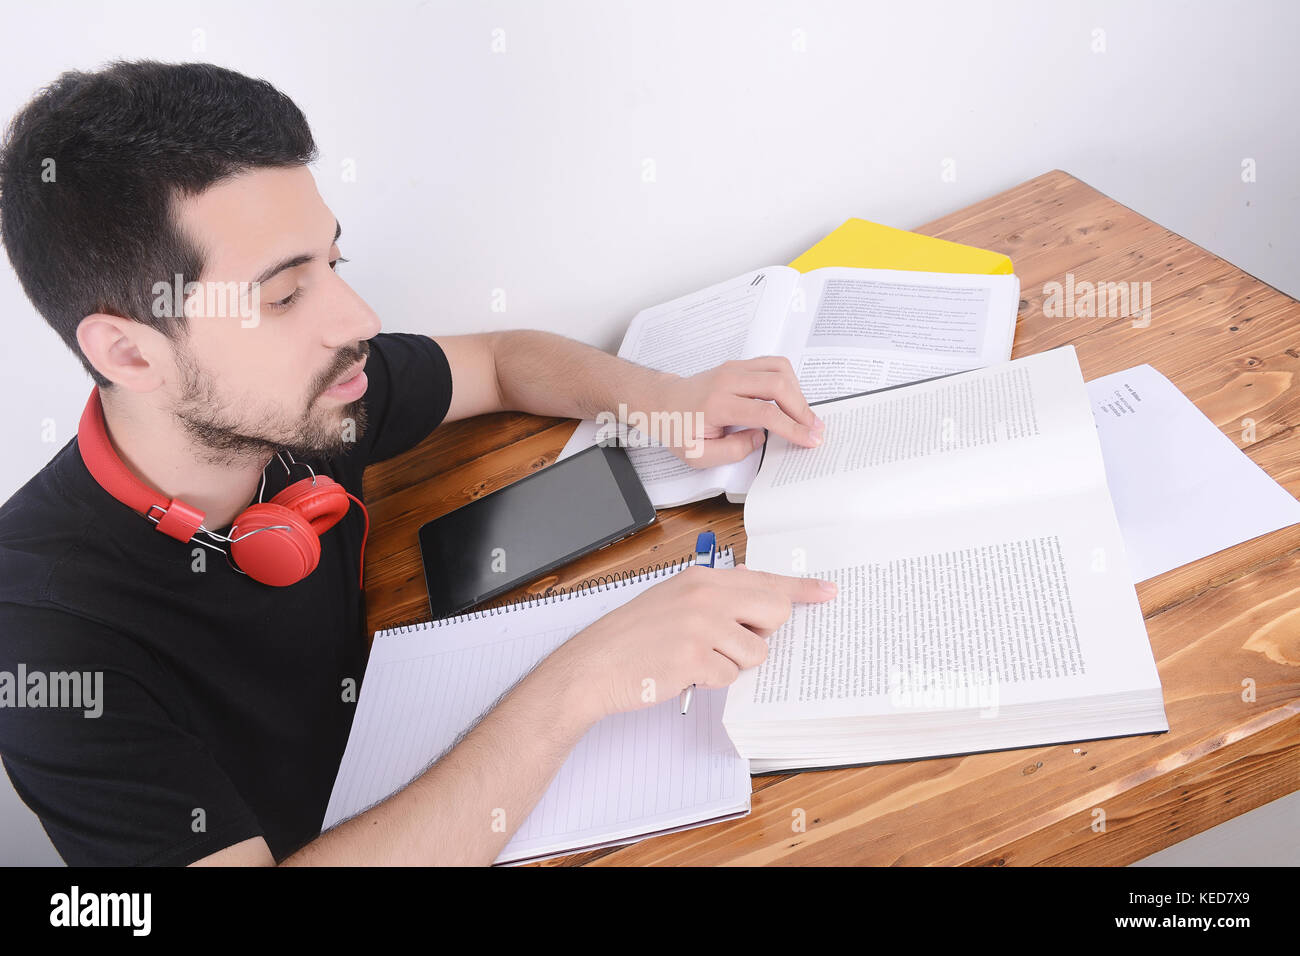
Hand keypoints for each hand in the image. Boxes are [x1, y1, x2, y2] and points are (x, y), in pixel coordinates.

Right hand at [554, 563, 837, 719]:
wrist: (594, 665)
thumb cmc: (632, 637)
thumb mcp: (673, 599)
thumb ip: (714, 596)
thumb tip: (758, 601)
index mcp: (701, 578)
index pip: (764, 579)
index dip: (800, 589)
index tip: (827, 592)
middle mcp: (705, 595)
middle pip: (774, 613)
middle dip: (761, 634)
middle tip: (729, 642)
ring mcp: (701, 625)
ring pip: (756, 652)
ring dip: (732, 664)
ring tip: (697, 659)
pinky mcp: (695, 658)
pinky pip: (730, 676)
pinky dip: (711, 681)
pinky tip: (684, 672)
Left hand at [645, 357, 824, 468]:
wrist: (662, 402)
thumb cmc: (678, 428)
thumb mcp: (698, 454)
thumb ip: (732, 451)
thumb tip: (760, 438)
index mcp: (717, 403)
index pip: (765, 412)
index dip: (792, 427)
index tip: (810, 439)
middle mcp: (728, 379)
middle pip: (778, 384)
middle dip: (802, 408)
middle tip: (815, 428)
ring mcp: (734, 368)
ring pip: (780, 368)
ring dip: (798, 392)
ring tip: (803, 416)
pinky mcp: (740, 365)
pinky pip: (773, 365)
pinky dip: (788, 381)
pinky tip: (790, 401)